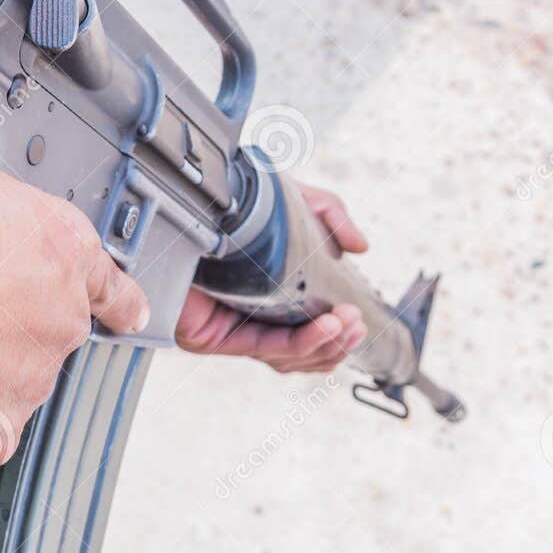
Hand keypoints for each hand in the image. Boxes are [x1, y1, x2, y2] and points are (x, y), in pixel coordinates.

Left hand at [175, 182, 369, 373]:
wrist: (191, 195)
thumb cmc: (235, 201)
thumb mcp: (294, 202)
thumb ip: (331, 218)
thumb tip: (362, 247)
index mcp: (263, 299)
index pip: (302, 337)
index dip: (334, 337)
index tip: (358, 320)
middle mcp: (244, 320)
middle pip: (298, 354)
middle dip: (335, 345)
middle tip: (357, 326)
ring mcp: (227, 331)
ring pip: (285, 357)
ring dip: (325, 345)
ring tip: (347, 325)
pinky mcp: (208, 336)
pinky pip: (263, 346)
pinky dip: (301, 340)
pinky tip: (326, 327)